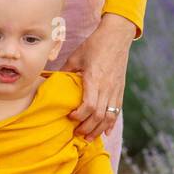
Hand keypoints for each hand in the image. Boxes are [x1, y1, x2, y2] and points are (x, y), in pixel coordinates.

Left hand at [64, 12, 133, 140]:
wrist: (116, 36)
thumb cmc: (95, 44)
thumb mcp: (76, 56)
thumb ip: (66, 71)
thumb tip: (52, 80)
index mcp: (94, 78)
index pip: (89, 105)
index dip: (79, 115)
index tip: (70, 117)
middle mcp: (106, 86)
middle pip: (99, 115)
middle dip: (87, 128)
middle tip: (76, 133)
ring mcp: (115, 89)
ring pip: (109, 116)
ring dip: (98, 129)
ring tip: (88, 137)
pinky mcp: (120, 89)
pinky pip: (117, 111)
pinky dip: (111, 123)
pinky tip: (105, 132)